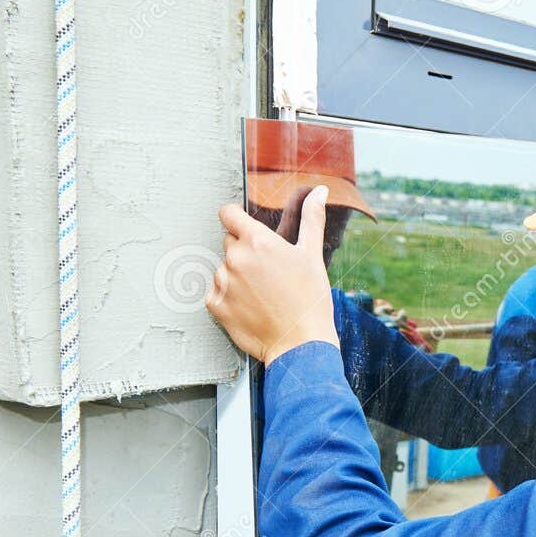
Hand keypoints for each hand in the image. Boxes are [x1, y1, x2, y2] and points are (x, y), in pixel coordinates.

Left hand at [209, 187, 338, 363]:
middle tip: (269, 273)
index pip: (227, 213)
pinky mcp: (216, 305)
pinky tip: (252, 307)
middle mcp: (235, 259)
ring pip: (224, 269)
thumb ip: (311, 218)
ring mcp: (223, 283)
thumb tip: (319, 191)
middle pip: (229, 242)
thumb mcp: (312, 255)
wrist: (301, 344)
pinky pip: (217, 292)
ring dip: (238, 276)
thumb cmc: (310, 301)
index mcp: (257, 241)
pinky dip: (230, 297)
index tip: (245, 228)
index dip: (236, 219)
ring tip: (263, 294)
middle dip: (245, 252)